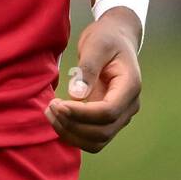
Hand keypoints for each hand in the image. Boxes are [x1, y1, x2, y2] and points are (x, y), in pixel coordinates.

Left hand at [44, 9, 141, 150]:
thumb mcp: (96, 45)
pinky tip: (57, 118)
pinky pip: (92, 138)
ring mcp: (120, 115)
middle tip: (50, 107)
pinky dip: (73, 134)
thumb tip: (76, 96)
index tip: (58, 104)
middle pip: (102, 132)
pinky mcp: (108, 119)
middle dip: (72, 125)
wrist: (116, 38)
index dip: (81, 113)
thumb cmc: (106, 38)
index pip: (108, 112)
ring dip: (71, 134)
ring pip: (97, 141)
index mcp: (130, 86)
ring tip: (50, 113)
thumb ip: (88, 69)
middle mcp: (129, 106)